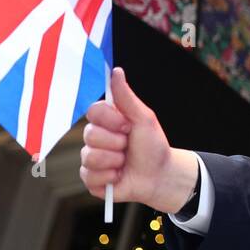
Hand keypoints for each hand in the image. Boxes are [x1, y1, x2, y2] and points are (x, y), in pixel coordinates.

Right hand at [79, 67, 198, 212]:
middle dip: (116, 143)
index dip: (111, 120)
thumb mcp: (144, 119)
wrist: (160, 176)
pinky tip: (119, 176)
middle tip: (128, 146)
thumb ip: (126, 97)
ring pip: (90, 156)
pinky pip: (90, 176)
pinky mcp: (91, 178)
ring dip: (115, 161)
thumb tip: (116, 71)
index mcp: (106, 121)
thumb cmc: (153, 146)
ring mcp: (91, 158)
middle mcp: (95, 138)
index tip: (127, 126)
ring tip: (125, 162)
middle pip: (90, 135)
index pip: (92, 112)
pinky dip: (110, 177)